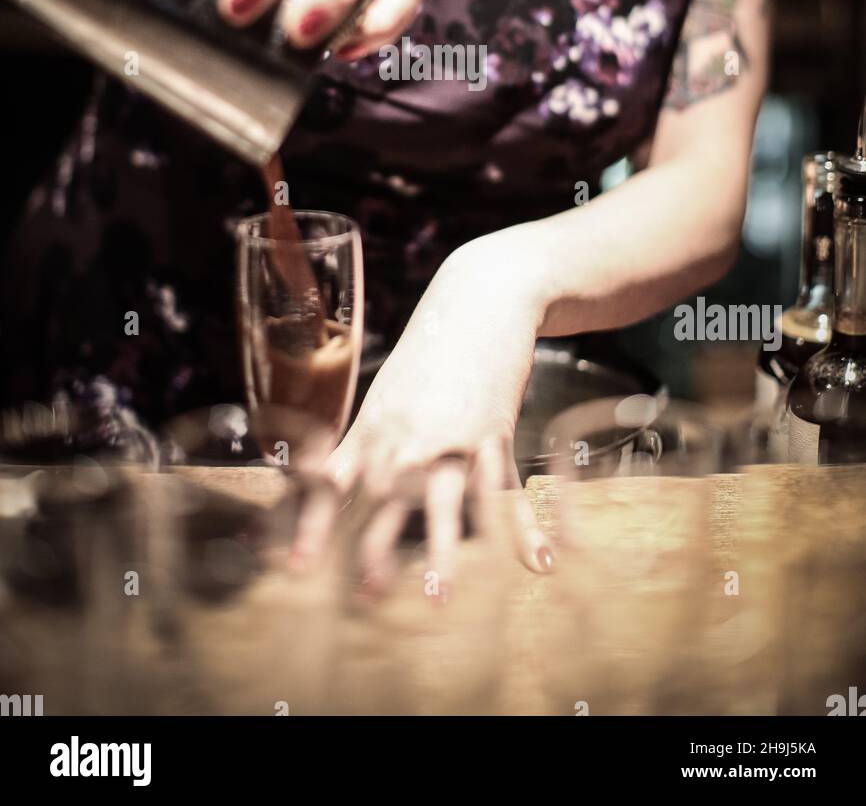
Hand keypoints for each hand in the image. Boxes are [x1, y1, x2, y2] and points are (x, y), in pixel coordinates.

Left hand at [287, 242, 554, 594]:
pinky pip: (505, 490)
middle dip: (374, 549)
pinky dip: (525, 529)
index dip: (312, 525)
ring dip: (440, 551)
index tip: (295, 568)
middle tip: (367, 596)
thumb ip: (371, 442)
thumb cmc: (431, 351)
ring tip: (438, 597)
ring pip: (443, 501)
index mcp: (373, 427)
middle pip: (385, 499)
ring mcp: (452, 436)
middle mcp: (407, 435)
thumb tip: (351, 484)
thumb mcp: (389, 393)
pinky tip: (540, 563)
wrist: (480, 300)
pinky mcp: (494, 431)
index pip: (334, 482)